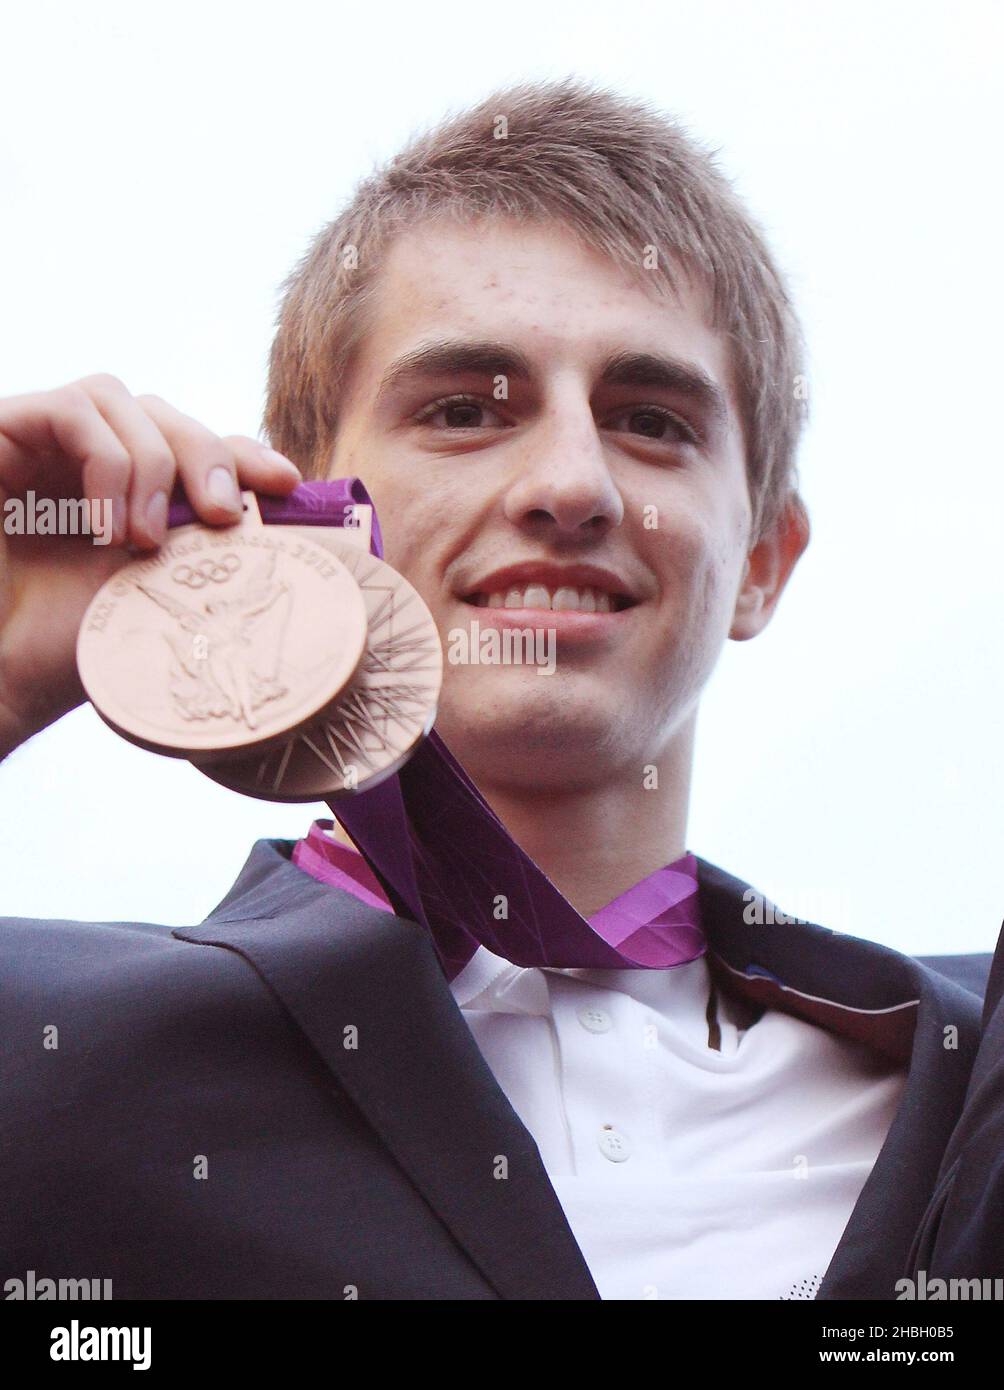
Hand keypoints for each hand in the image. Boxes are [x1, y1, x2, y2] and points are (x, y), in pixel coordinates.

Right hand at [0, 372, 301, 756]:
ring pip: (118, 398)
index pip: (192, 442)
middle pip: (161, 412)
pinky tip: (108, 529)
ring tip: (145, 544)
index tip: (287, 485)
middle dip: (208, 456)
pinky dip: (105, 462)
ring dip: (152, 465)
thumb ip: (211, 547)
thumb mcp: (163, 591)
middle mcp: (79, 457)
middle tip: (225, 519)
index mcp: (124, 487)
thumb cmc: (69, 651)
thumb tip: (300, 524)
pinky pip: (68, 411)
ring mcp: (36, 443)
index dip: (242, 452)